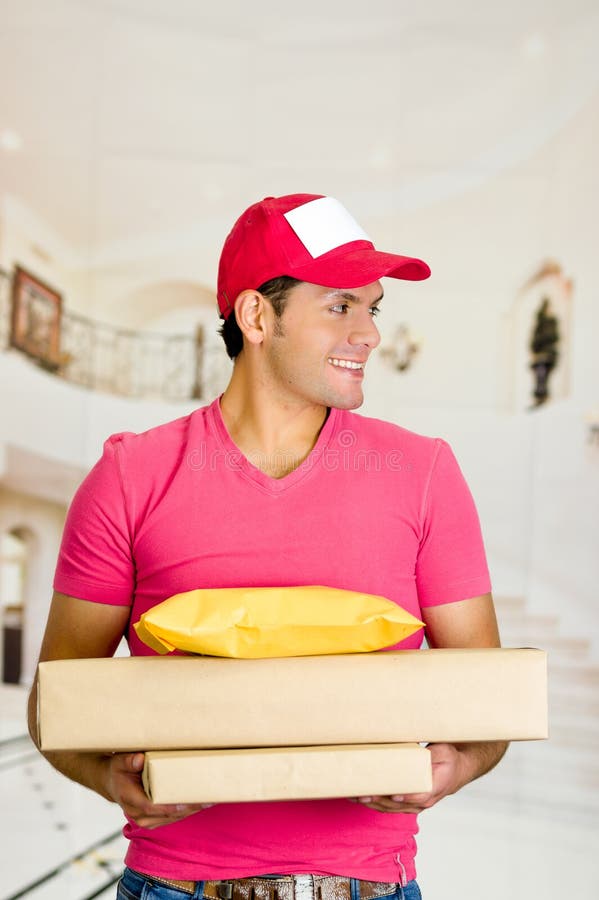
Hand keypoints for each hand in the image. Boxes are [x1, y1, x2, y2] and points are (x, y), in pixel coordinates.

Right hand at [105, 752, 212, 828]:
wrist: (114, 783)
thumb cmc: (119, 770)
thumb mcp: (120, 761)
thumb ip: (129, 760)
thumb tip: (139, 759)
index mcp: (129, 798)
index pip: (150, 806)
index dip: (169, 806)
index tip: (186, 802)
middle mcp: (137, 813)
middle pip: (167, 814)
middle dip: (188, 808)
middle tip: (209, 798)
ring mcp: (145, 820)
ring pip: (172, 818)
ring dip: (191, 810)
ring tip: (211, 800)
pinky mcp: (153, 820)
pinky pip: (172, 818)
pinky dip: (187, 811)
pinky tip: (201, 804)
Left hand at [351, 743, 466, 813]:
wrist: (456, 771)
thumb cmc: (449, 760)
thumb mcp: (444, 753)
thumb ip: (431, 756)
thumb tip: (417, 754)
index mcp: (431, 790)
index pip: (414, 797)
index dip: (401, 796)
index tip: (389, 794)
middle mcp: (421, 801)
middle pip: (396, 805)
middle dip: (377, 799)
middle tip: (360, 793)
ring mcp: (413, 804)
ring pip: (389, 807)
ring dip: (372, 803)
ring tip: (354, 795)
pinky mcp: (406, 803)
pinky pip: (388, 806)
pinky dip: (374, 802)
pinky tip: (361, 797)